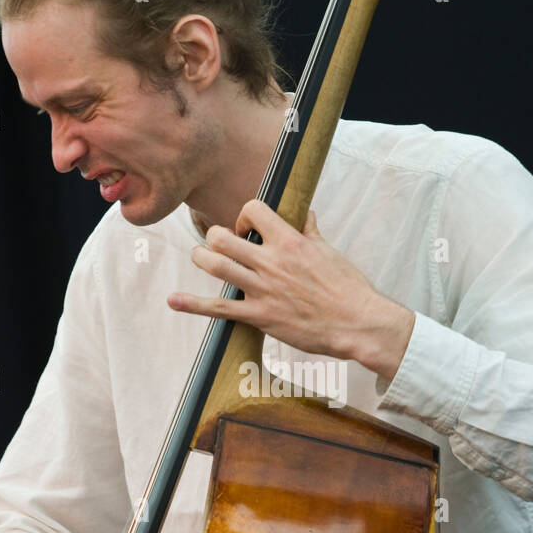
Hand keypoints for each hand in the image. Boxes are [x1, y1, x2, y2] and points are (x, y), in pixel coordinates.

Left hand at [167, 201, 414, 380]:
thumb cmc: (349, 288)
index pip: (253, 210)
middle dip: (215, 236)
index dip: (243, 215)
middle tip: (222, 246)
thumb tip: (306, 215)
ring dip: (202, 258)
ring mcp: (263, 289)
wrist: (359, 323)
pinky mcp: (260, 316)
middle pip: (223, 236)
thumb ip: (311, 232)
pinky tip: (173, 301)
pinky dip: (192, 304)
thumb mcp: (330, 252)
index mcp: (290, 241)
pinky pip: (219, 308)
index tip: (248, 229)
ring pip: (216, 264)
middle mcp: (272, 262)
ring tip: (201, 258)